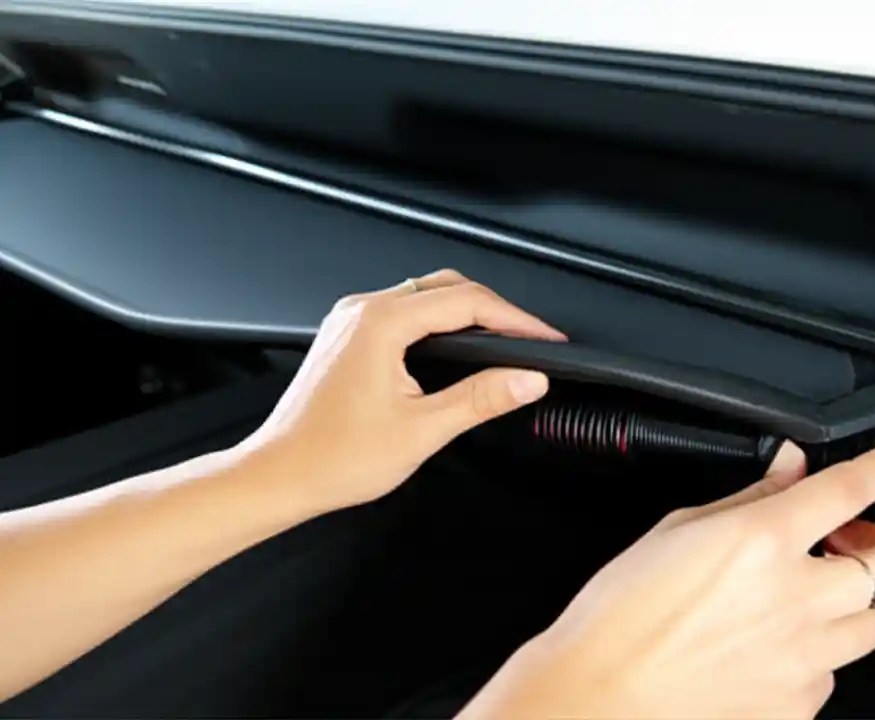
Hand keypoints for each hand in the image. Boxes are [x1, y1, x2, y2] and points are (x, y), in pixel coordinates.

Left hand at [237, 269, 565, 514]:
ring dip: (466, 315)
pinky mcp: (347, 337)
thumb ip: (482, 399)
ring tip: (502, 343)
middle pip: (447, 289)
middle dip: (496, 311)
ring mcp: (351, 321)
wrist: (279, 476)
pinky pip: (403, 312)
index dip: (516, 319)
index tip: (545, 338)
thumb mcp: (422, 431)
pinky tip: (456, 351)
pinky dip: (437, 325)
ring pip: (424, 296)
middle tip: (530, 340)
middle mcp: (362, 311)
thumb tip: (528, 380)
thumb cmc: (332, 458)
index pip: (467, 302)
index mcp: (381, 323)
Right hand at [461, 443, 874, 718]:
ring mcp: (803, 658)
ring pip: (870, 626)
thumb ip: (749, 498)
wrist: (597, 698)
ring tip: (802, 603)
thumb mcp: (676, 532)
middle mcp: (796, 598)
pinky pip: (831, 675)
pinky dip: (813, 659)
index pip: (850, 490)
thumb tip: (790, 469)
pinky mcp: (796, 705)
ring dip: (848, 606)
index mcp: (762, 540)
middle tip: (849, 544)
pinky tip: (770, 649)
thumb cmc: (621, 618)